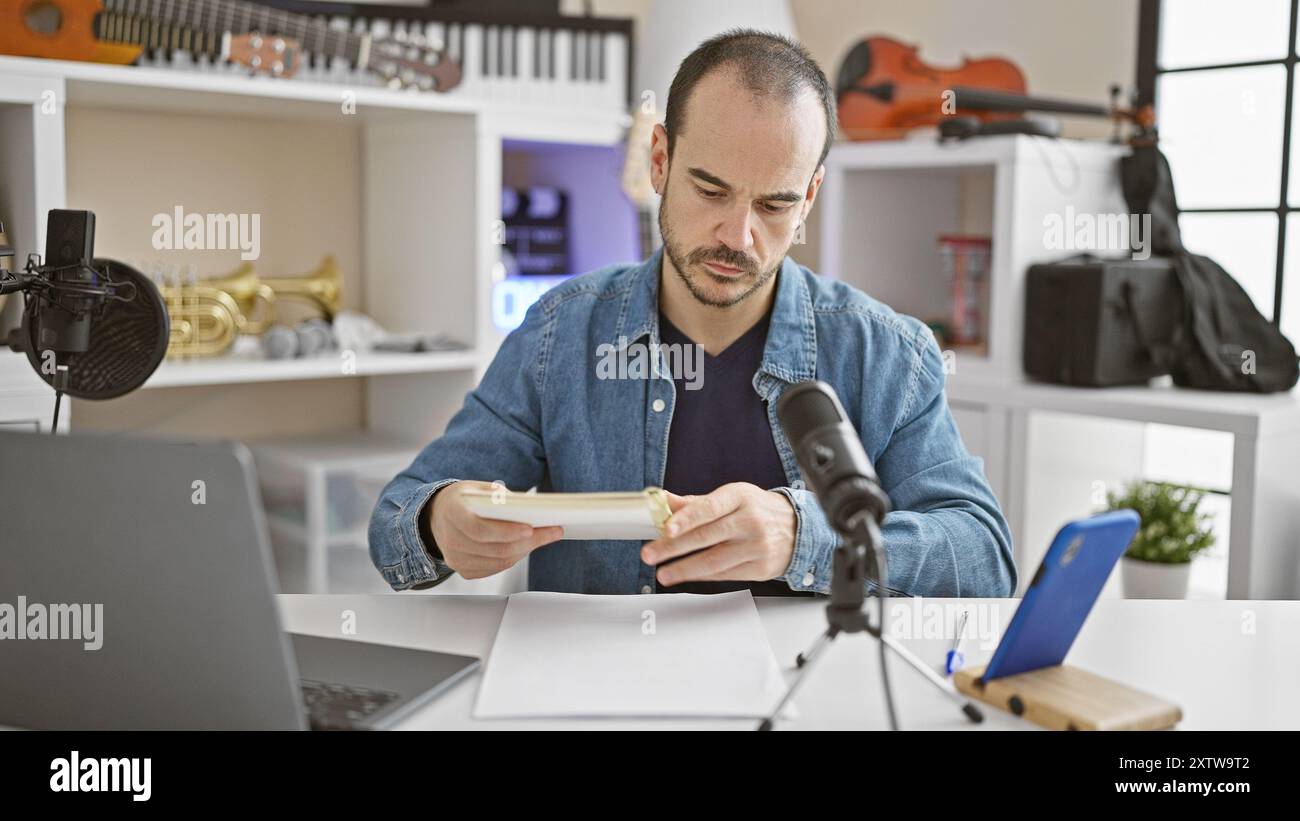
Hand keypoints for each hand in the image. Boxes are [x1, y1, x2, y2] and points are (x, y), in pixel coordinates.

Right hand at [428, 481, 564, 579]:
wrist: (437, 517)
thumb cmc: (462, 500)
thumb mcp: (477, 488)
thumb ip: (498, 496)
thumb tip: (527, 508)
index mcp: (452, 513)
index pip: (480, 529)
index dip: (507, 531)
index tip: (530, 528)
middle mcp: (450, 540)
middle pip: (495, 548)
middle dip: (529, 541)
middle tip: (552, 531)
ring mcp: (456, 559)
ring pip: (499, 561)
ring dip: (525, 550)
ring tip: (544, 537)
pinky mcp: (464, 570)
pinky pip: (495, 568)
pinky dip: (514, 558)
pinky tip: (525, 546)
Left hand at [640, 483, 795, 585]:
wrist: (798, 529)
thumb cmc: (758, 510)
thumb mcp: (731, 497)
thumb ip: (695, 502)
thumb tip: (663, 501)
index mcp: (740, 497)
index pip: (709, 507)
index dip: (686, 518)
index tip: (665, 528)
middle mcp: (750, 520)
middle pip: (706, 536)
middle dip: (674, 547)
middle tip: (651, 554)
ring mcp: (757, 545)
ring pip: (715, 561)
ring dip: (685, 569)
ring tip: (664, 572)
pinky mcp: (761, 567)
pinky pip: (726, 574)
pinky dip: (703, 576)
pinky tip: (688, 575)